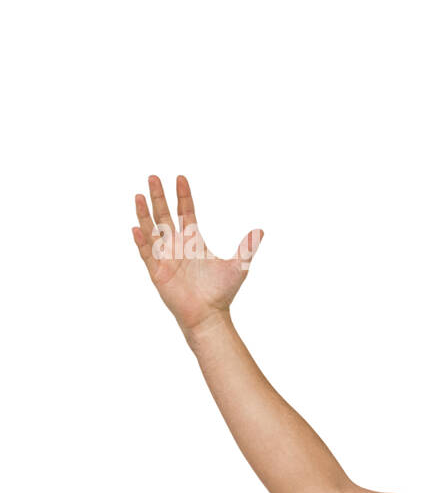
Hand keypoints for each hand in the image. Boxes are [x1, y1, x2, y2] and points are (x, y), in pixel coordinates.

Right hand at [131, 174, 262, 334]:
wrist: (210, 315)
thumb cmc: (221, 292)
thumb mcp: (238, 265)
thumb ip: (247, 247)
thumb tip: (261, 230)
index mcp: (193, 241)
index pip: (186, 212)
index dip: (183, 196)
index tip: (181, 177)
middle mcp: (177, 246)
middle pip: (165, 215)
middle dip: (159, 197)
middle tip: (153, 177)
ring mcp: (165, 258)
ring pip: (152, 230)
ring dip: (145, 213)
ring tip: (138, 195)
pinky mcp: (157, 272)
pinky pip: (146, 254)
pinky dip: (141, 241)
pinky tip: (137, 228)